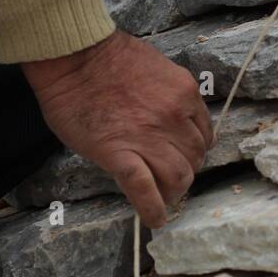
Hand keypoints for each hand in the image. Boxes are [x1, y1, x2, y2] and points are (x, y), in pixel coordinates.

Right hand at [20, 31, 212, 228]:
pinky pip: (144, 189)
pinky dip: (152, 209)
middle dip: (186, 171)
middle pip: (194, 158)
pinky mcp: (121, 153)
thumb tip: (173, 122)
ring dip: (173, 190)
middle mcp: (176, 117)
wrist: (74, 55)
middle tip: (172, 179)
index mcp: (185, 94)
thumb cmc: (107, 58)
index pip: (203, 134)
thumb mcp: (158, 71)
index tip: (183, 157)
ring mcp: (150, 137)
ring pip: (177, 176)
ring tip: (163, 198)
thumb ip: (170, 98)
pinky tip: (155, 220)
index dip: (193, 150)